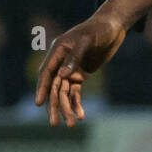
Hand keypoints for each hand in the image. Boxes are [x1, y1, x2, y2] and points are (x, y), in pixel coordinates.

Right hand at [35, 12, 126, 126]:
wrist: (113, 27)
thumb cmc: (99, 29)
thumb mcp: (87, 40)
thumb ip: (75, 57)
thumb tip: (62, 76)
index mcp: (58, 50)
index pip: (47, 72)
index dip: (42, 88)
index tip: (38, 103)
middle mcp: (61, 61)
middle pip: (54, 86)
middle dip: (54, 105)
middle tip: (54, 123)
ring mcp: (70, 69)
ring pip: (64, 92)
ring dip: (66, 108)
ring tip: (71, 124)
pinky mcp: (80, 74)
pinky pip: (75, 92)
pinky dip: (77, 103)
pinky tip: (80, 116)